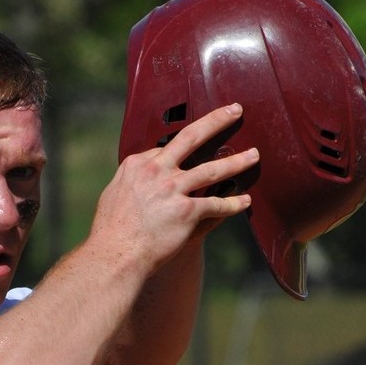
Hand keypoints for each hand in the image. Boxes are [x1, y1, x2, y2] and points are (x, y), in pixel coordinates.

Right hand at [89, 103, 256, 271]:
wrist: (116, 254)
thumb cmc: (112, 229)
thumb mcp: (115, 193)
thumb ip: (132, 180)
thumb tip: (139, 177)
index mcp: (138, 164)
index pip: (166, 147)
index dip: (182, 149)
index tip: (197, 143)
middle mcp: (156, 171)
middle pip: (192, 138)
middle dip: (217, 121)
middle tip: (235, 110)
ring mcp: (173, 190)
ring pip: (212, 170)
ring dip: (237, 162)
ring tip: (253, 155)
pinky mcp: (187, 211)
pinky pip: (216, 204)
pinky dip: (233, 203)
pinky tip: (245, 201)